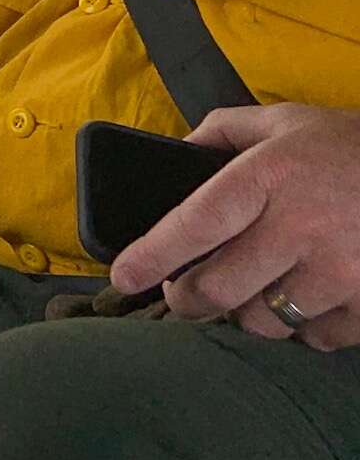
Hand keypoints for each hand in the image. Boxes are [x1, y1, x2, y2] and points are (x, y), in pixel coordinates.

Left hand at [113, 104, 359, 350]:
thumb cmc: (352, 148)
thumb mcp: (287, 122)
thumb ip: (225, 130)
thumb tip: (178, 150)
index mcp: (270, 177)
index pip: (196, 223)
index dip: (153, 254)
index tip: (123, 275)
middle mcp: (302, 227)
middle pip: (220, 288)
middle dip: (189, 298)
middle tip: (185, 292)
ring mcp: (340, 272)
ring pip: (263, 320)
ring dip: (248, 312)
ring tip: (254, 290)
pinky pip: (313, 338)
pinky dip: (302, 326)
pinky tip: (306, 299)